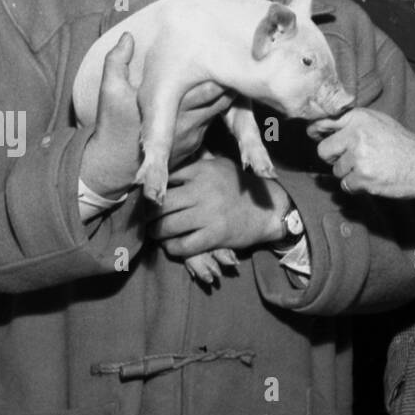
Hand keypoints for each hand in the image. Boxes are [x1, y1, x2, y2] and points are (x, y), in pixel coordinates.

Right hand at [79, 32, 232, 198]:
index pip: (206, 88)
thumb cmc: (112, 126)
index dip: (220, 73)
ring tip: (233, 74)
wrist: (113, 168)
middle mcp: (185, 123)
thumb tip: (127, 36)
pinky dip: (218, 109)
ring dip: (227, 94)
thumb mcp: (109, 91)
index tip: (224, 55)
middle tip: (237, 62)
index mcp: (168, 107)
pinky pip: (213, 123)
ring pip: (220, 111)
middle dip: (230, 81)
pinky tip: (222, 94)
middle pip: (221, 99)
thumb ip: (117, 61)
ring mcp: (192, 135)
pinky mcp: (195, 145)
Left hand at [150, 153, 288, 259]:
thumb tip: (164, 168)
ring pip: (167, 226)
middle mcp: (203, 190)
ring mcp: (208, 214)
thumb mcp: (220, 167)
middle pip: (161, 204)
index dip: (152, 190)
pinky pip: (182, 246)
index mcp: (203, 170)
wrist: (269, 209)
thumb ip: (195, 167)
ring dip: (156, 232)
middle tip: (145, 219)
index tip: (146, 198)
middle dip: (149, 215)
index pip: (166, 178)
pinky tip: (171, 245)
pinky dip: (172, 248)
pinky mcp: (214, 236)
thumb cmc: (240, 187)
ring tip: (154, 232)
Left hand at [310, 108, 414, 199]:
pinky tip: (374, 178)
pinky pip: (346, 185)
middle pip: (324, 151)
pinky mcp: (362, 177)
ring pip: (336, 171)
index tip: (315, 135)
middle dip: (335, 158)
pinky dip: (357, 186)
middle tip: (354, 158)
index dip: (316, 131)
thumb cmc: (402, 144)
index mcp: (359, 117)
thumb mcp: (378, 122)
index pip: (323, 122)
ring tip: (371, 167)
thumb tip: (321, 127)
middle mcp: (356, 134)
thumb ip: (352, 123)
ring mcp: (358, 156)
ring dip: (350, 173)